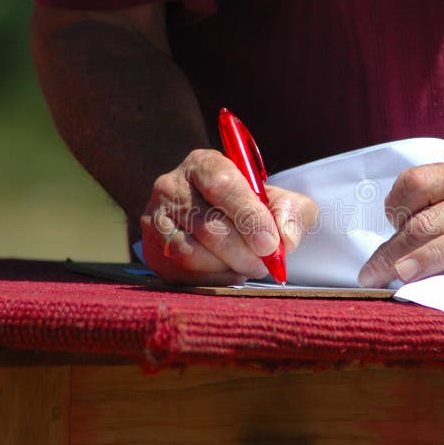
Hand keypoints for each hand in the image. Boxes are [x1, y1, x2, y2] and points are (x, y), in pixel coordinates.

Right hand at [141, 149, 317, 284]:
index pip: (222, 185)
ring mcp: (155, 219)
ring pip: (192, 254)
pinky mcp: (151, 251)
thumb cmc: (249, 207)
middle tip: (264, 263)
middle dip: (244, 252)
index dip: (249, 217)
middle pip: (208, 226)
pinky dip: (213, 280)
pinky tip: (228, 273)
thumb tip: (286, 240)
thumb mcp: (277, 199)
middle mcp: (171, 187)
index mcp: (203, 164)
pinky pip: (182, 274)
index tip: (270, 243)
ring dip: (228, 267)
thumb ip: (292, 212)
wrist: (215, 218)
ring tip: (247, 265)